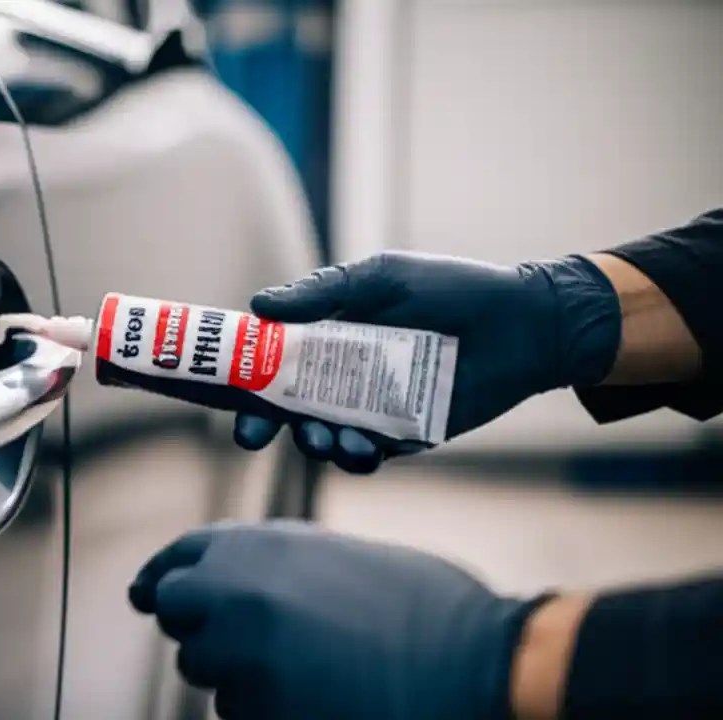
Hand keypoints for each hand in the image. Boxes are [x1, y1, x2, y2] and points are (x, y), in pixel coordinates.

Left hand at [129, 521, 546, 719]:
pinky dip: (263, 706)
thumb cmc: (420, 604)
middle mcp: (235, 597)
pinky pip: (238, 711)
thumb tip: (214, 577)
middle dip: (197, 626)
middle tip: (236, 634)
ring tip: (305, 664)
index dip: (161, 577)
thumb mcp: (335, 556)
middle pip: (176, 614)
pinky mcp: (261, 713)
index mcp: (256, 547)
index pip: (177, 560)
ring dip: (235, 670)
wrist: (473, 663)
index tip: (148, 592)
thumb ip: (269, 560)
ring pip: (204, 671)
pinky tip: (314, 693)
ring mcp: (243, 660)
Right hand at [235, 252, 621, 471]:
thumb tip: (258, 305)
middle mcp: (345, 375)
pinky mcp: (407, 435)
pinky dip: (356, 455)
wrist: (524, 322)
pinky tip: (361, 444)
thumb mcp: (381, 278)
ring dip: (311, 442)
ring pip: (323, 436)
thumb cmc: (453, 289)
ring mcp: (373, 408)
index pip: (273, 361)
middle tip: (254, 436)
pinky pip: (369, 455)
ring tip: (320, 436)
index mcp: (331, 335)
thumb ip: (322, 292)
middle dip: (265, 426)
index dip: (245, 379)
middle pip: (287, 408)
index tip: (226, 393)